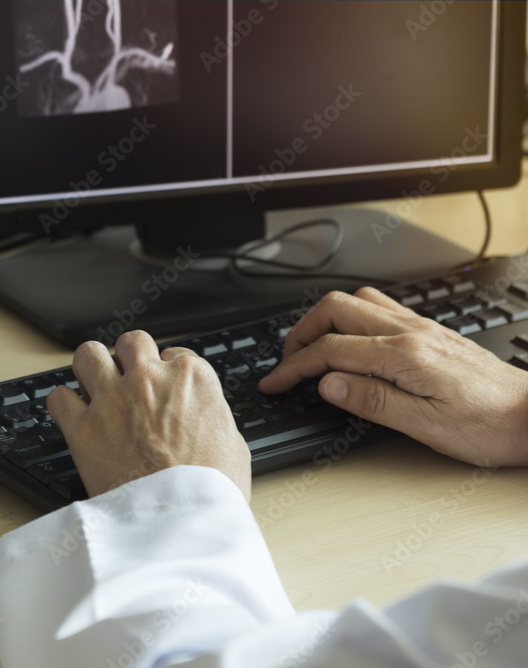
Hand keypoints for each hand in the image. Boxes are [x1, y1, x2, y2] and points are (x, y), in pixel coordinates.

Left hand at [46, 330, 251, 501]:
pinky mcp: (82, 427)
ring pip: (89, 354)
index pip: (173, 354)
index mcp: (191, 378)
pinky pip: (58, 397)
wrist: (183, 522)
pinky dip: (63, 405)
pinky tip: (73, 415)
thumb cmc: (212, 491)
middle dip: (128, 359)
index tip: (161, 388)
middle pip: (130, 342)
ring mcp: (113, 399)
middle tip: (127, 381)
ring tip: (94, 387)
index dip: (165, 372)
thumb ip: (212, 416)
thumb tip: (204, 416)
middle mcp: (149, 379)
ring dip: (91, 368)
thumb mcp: (234, 445)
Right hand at [258, 287, 527, 466]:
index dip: (294, 367)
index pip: (330, 350)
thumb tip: (328, 384)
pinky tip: (350, 341)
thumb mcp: (426, 425)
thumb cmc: (489, 425)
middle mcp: (411, 331)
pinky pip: (379, 307)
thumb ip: (372, 400)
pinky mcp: (430, 332)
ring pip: (356, 301)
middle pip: (335, 310)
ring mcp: (421, 327)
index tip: (274, 383)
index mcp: (404, 354)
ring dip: (324, 320)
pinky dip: (350, 319)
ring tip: (311, 349)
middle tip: (287, 363)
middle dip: (300, 334)